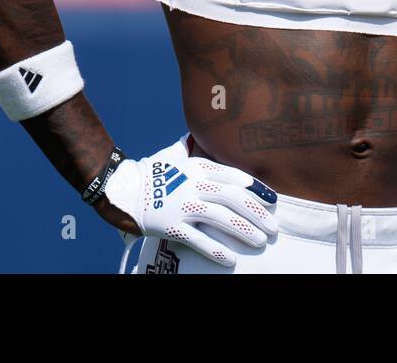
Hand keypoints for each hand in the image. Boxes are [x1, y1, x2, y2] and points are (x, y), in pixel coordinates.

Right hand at [102, 137, 278, 266]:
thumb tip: (199, 136)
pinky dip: (217, 250)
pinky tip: (232, 259)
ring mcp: (183, 205)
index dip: (256, 189)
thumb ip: (191, 147)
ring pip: (222, 219)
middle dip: (258, 213)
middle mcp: (194, 184)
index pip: (234, 177)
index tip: (272, 200)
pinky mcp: (172, 225)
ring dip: (245, 231)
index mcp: (197, 166)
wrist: (122, 190)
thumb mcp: (173, 155)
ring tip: (261, 241)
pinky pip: (199, 240)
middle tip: (274, 228)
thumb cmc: (151, 172)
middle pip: (234, 198)